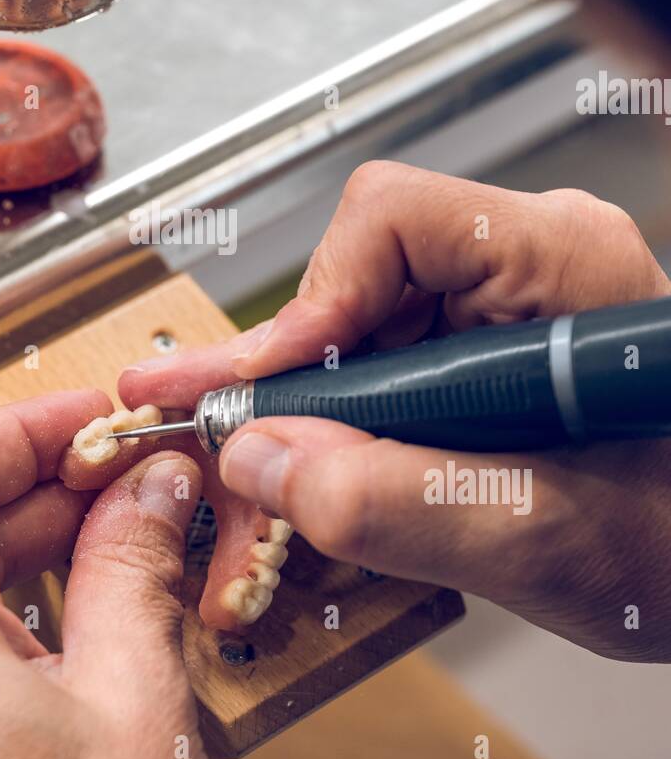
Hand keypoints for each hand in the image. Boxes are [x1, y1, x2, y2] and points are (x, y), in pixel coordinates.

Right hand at [121, 162, 670, 660]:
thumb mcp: (540, 537)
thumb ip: (394, 503)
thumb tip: (259, 460)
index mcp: (560, 260)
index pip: (390, 220)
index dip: (310, 303)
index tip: (260, 391)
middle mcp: (528, 260)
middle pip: (358, 280)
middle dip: (284, 374)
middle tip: (199, 423)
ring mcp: (509, 304)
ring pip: (362, 330)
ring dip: (310, 414)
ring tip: (259, 485)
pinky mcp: (492, 352)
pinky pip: (391, 370)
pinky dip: (349, 432)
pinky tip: (322, 480)